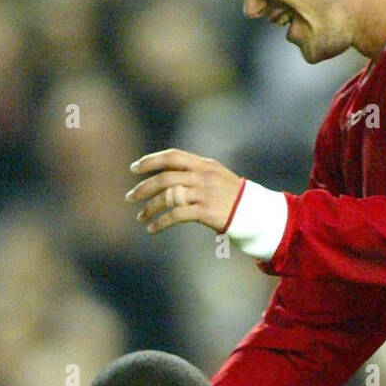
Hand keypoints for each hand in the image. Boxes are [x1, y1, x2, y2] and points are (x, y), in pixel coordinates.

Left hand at [126, 150, 242, 236]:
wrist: (255, 214)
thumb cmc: (232, 197)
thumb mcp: (216, 177)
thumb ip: (194, 172)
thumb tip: (165, 176)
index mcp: (204, 164)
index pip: (173, 156)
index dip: (151, 160)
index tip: (134, 168)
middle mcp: (203, 176)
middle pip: (165, 177)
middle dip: (144, 187)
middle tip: (130, 197)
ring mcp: (204, 193)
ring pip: (168, 197)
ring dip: (150, 207)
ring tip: (141, 216)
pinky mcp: (205, 212)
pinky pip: (175, 215)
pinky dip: (160, 222)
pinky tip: (152, 229)